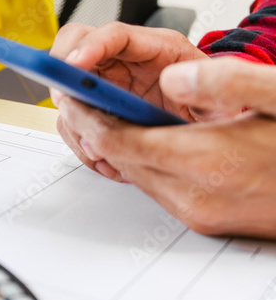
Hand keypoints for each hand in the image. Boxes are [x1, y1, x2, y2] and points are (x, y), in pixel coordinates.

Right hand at [50, 23, 222, 181]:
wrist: (216, 129)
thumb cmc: (217, 110)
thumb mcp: (219, 101)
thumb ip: (203, 91)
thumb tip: (174, 84)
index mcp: (157, 48)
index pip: (113, 35)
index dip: (89, 48)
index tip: (73, 67)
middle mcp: (125, 60)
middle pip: (74, 47)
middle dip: (63, 75)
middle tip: (68, 103)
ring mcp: (107, 82)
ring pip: (68, 88)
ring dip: (74, 118)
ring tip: (98, 145)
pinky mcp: (99, 107)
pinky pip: (74, 118)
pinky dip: (82, 139)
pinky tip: (105, 156)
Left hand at [56, 57, 275, 237]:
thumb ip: (229, 82)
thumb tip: (173, 78)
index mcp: (208, 161)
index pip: (117, 140)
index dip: (87, 112)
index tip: (69, 88)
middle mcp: (196, 196)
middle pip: (118, 159)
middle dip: (94, 124)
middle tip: (77, 91)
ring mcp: (201, 213)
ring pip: (134, 173)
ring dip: (116, 143)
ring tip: (104, 106)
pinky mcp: (208, 221)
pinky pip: (157, 186)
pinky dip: (142, 159)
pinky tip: (147, 134)